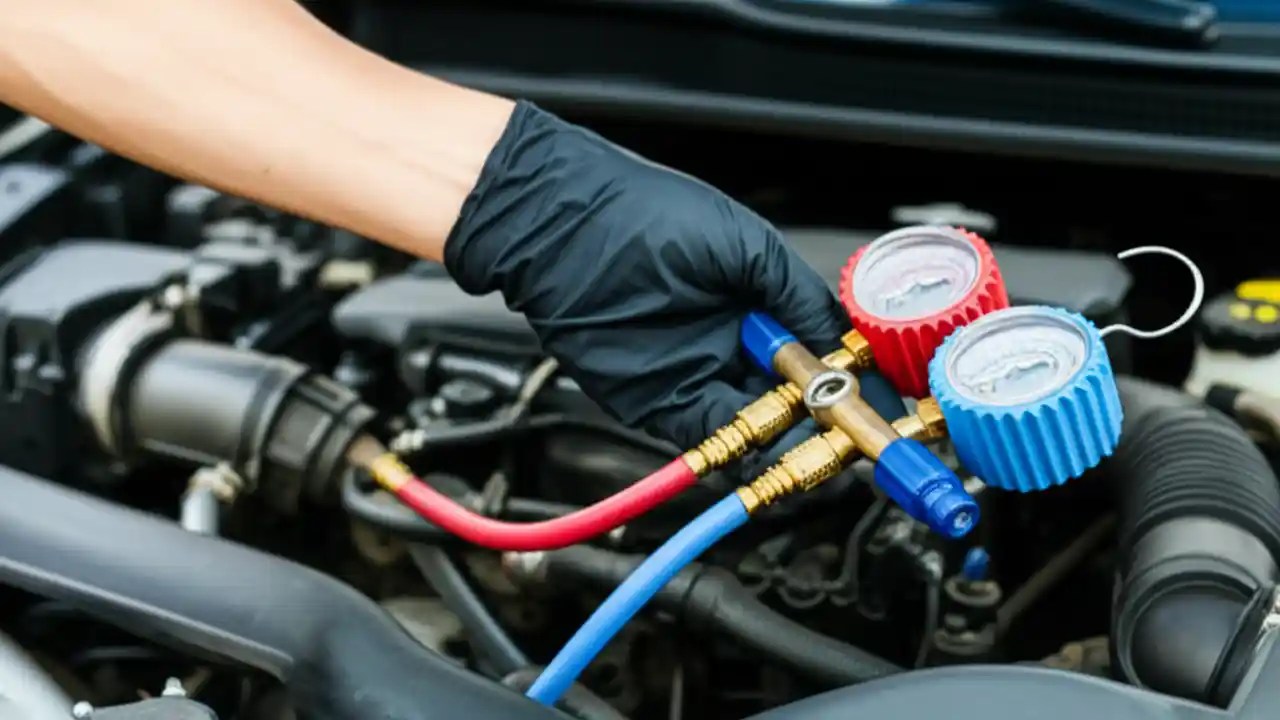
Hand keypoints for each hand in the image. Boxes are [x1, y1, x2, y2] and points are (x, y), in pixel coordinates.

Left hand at [446, 102, 883, 477]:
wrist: (564, 227)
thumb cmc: (645, 214)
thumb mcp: (743, 242)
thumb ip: (794, 291)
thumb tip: (839, 336)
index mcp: (758, 303)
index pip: (818, 352)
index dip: (849, 379)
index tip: (875, 402)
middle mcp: (732, 343)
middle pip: (793, 399)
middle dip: (826, 421)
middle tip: (855, 438)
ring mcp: (698, 374)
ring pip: (758, 425)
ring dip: (790, 444)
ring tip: (821, 453)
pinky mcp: (660, 402)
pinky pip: (711, 436)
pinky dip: (741, 450)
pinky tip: (768, 450)